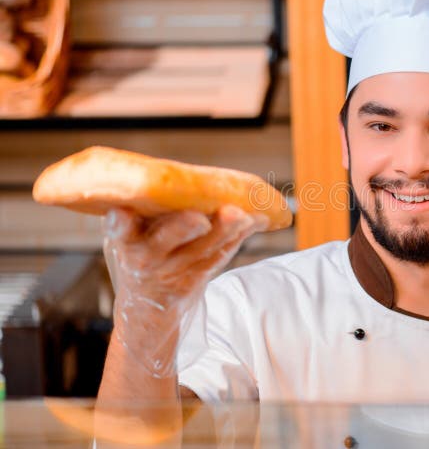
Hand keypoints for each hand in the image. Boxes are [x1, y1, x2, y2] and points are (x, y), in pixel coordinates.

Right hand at [102, 204, 268, 376]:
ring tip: (243, 214)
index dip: (120, 223)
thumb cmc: (141, 250)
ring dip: (226, 229)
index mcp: (125, 239)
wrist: (147, 306)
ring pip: (203, 247)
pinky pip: (222, 254)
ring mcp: (174, 270)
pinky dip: (240, 235)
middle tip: (200, 217)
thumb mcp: (131, 234)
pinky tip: (258, 219)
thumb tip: (186, 174)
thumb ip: (149, 209)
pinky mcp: (198, 277)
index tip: (121, 215)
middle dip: (183, 227)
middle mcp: (147, 257)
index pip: (120, 231)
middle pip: (166, 240)